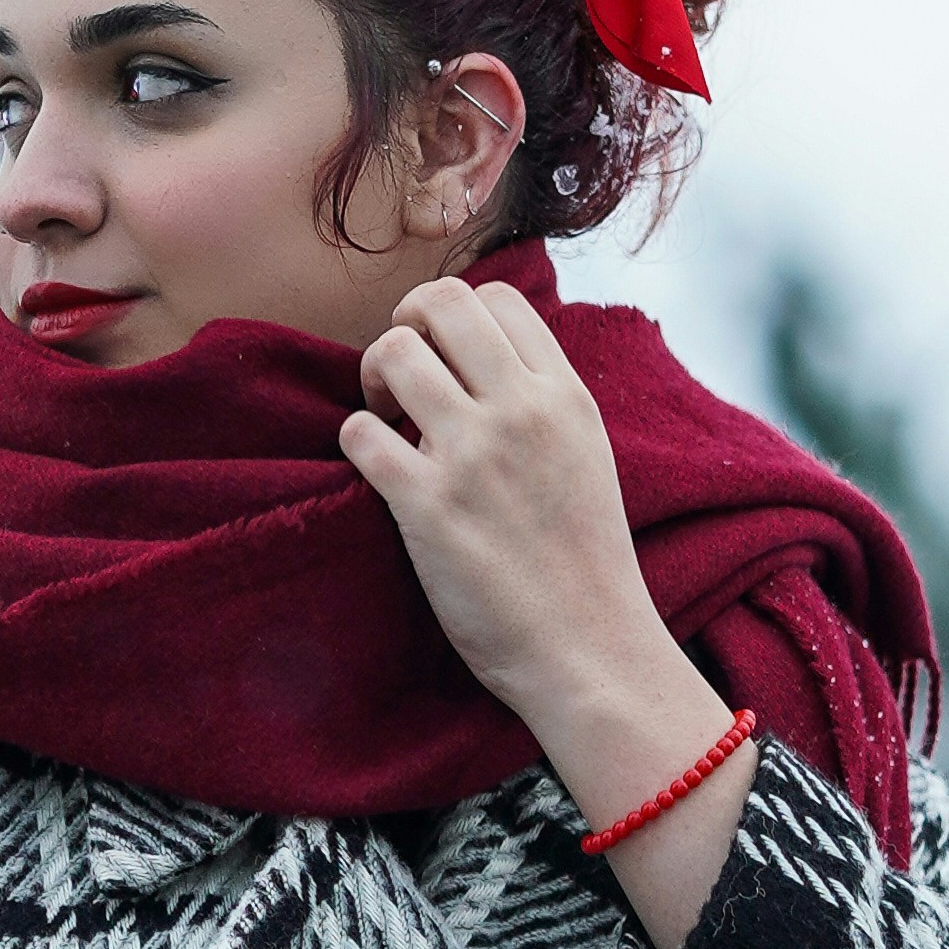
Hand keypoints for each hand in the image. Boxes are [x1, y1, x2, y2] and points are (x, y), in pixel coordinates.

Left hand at [341, 279, 759, 948]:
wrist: (591, 651)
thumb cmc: (585, 564)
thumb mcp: (588, 458)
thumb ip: (545, 405)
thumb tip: (489, 363)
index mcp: (565, 397)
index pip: (497, 297)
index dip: (454, 317)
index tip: (446, 360)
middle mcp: (520, 412)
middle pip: (438, 303)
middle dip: (405, 327)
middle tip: (402, 378)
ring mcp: (473, 456)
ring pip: (391, 353)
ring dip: (372, 379)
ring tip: (387, 421)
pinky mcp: (427, 507)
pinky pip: (360, 433)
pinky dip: (356, 442)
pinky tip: (377, 471)